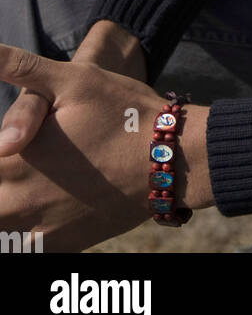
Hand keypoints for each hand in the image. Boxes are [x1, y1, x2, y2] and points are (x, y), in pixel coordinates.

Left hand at [0, 42, 212, 251]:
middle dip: (1, 178)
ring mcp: (39, 227)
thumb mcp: (73, 77)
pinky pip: (23, 248)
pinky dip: (18, 236)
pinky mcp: (60, 243)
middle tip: (12, 162)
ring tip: (18, 191)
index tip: (9, 144)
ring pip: (2, 226)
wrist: (172, 158)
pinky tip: (29, 216)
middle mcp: (18, 199)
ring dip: (6, 206)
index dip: (2, 146)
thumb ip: (20, 66)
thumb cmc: (123, 111)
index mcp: (13, 157)